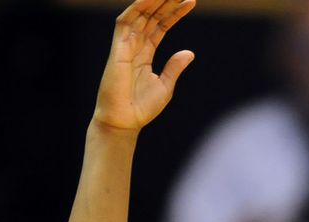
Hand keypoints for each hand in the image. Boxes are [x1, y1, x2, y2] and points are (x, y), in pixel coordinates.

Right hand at [93, 0, 196, 133]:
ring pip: (139, 15)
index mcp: (145, 54)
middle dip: (166, 2)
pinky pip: (125, 22)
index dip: (174, 13)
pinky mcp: (118, 49)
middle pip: (151, 16)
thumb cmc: (141, 108)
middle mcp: (134, 46)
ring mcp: (125, 46)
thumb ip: (174, 67)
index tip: (190, 2)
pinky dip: (136, 8)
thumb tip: (189, 53)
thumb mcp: (165, 86)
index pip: (160, 26)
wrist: (124, 122)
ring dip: (153, 1)